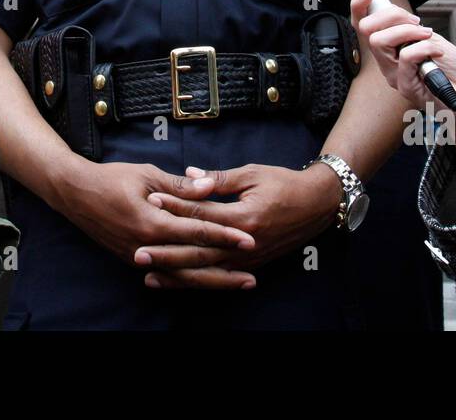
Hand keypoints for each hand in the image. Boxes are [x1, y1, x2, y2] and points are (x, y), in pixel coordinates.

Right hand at [53, 161, 256, 283]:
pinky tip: (206, 282)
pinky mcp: (134, 260)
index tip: (250, 239)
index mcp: (153, 223)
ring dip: (211, 281)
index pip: (197, 233)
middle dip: (225, 270)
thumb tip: (210, 186)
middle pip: (193, 264)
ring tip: (238, 283)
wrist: (75, 194)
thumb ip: (181, 186)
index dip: (225, 236)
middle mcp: (147, 247)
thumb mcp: (148, 175)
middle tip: (253, 276)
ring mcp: (139, 258)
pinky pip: (167, 275)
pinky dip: (189, 280)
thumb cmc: (111, 179)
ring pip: (181, 277)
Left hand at [134, 163, 339, 287]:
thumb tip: (190, 175)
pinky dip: (198, 278)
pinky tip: (179, 281)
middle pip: (199, 250)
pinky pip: (220, 274)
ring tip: (149, 274)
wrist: (317, 204)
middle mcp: (245, 242)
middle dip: (167, 252)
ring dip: (178, 272)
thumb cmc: (284, 183)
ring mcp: (249, 256)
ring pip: (207, 269)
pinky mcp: (252, 263)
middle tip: (138, 252)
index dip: (175, 207)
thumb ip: (219, 179)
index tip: (150, 200)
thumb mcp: (252, 174)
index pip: (202, 214)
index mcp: (244, 216)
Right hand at [349, 0, 455, 122]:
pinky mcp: (407, 88)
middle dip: (393, 16)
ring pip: (380, 41)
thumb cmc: (455, 73)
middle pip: (368, 31)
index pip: (363, 28)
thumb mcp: (431, 39)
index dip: (359, 7)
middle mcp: (387, 65)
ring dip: (407, 30)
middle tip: (416, 21)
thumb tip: (395, 11)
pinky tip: (438, 53)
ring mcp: (395, 77)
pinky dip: (425, 47)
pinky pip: (405, 57)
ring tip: (428, 35)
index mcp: (390, 52)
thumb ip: (411, 29)